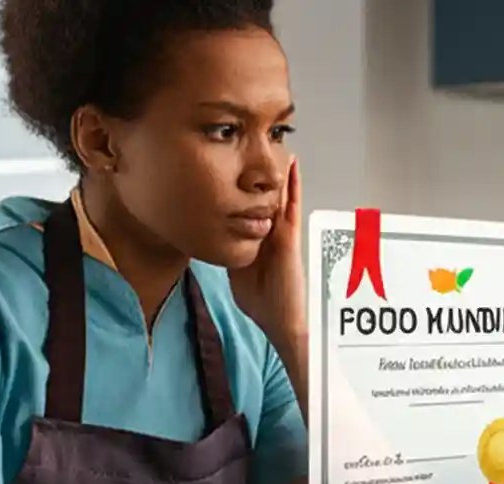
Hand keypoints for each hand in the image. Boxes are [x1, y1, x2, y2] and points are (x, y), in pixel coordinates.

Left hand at [228, 157, 305, 346]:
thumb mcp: (236, 272)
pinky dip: (293, 185)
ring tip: (276, 141)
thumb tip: (210, 239)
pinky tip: (292, 165)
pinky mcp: (290, 237)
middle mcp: (271, 231)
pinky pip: (291, 206)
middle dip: (261, 170)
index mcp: (258, 238)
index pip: (249, 204)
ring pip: (279, 194)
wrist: (282, 321)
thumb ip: (228, 253)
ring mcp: (282, 233)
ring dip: (278, 169)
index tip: (234, 162)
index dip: (244, 184)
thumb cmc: (263, 303)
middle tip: (257, 141)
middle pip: (265, 194)